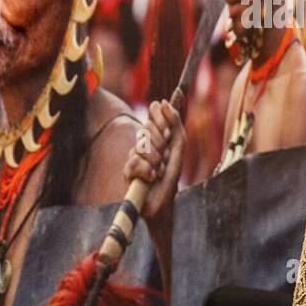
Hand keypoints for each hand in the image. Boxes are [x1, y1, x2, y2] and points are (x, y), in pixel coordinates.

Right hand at [124, 99, 184, 226]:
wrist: (163, 204)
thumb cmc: (171, 177)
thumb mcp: (177, 148)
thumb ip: (174, 125)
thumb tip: (163, 102)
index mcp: (156, 140)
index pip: (153, 119)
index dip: (158, 114)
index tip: (163, 113)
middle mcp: (143, 146)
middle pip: (147, 129)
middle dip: (161, 142)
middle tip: (165, 158)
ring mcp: (133, 158)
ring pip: (141, 145)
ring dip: (155, 159)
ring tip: (159, 171)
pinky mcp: (127, 171)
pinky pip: (134, 162)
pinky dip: (147, 171)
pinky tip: (150, 178)